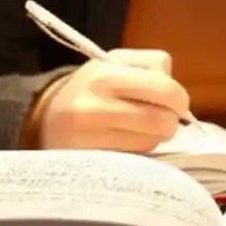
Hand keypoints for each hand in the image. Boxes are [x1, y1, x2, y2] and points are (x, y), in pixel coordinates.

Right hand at [36, 49, 191, 151]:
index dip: (178, 97)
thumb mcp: (113, 62)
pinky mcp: (92, 162)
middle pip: (162, 120)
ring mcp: (91, 139)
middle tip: (162, 118)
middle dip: (171, 120)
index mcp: (105, 74)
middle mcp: (95, 107)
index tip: (174, 101)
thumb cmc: (91, 88)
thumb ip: (150, 66)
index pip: (164, 89)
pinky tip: (125, 142)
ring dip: (154, 137)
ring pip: (151, 141)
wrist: (46, 119)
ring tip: (137, 129)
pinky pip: (136, 158)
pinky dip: (139, 151)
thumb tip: (177, 95)